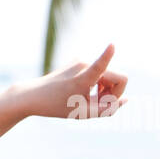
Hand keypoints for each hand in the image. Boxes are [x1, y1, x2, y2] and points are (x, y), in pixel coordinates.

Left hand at [10, 43, 127, 119]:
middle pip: (118, 78)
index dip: (107, 55)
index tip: (111, 44)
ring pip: (110, 75)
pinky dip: (98, 84)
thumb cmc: (56, 106)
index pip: (99, 65)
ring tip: (92, 100)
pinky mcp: (79, 61)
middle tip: (98, 104)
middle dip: (113, 93)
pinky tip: (87, 93)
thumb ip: (107, 109)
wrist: (33, 95)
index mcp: (82, 78)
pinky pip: (99, 73)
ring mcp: (81, 60)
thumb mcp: (84, 113)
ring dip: (106, 89)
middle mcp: (83, 64)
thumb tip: (126, 99)